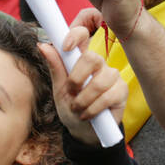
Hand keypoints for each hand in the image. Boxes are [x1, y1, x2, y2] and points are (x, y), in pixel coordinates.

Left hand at [38, 10, 127, 145]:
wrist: (83, 130)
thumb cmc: (71, 106)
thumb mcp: (59, 89)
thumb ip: (55, 67)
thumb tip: (42, 45)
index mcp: (81, 59)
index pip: (83, 34)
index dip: (76, 34)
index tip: (66, 47)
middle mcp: (98, 63)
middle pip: (92, 58)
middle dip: (76, 79)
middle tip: (70, 93)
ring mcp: (112, 76)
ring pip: (100, 80)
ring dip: (84, 99)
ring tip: (78, 109)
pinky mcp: (121, 91)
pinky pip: (108, 96)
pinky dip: (93, 108)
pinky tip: (88, 114)